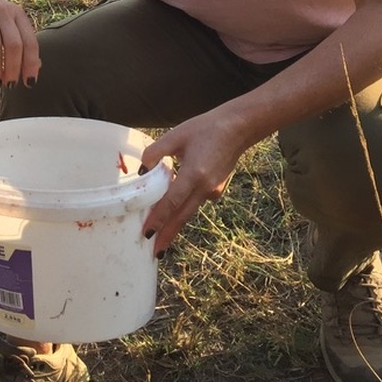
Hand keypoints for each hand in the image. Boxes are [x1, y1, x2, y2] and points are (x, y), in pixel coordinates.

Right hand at [0, 0, 40, 85]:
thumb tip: (35, 68)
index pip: (30, 41)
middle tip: (10, 85)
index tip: (29, 82)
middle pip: (14, 44)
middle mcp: (3, 11)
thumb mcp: (6, 21)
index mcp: (17, 13)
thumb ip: (20, 40)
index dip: (31, 64)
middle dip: (13, 68)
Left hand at [138, 110, 249, 253]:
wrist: (238, 128)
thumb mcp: (175, 135)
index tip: (147, 234)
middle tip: (154, 253)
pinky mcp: (216, 189)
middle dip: (167, 235)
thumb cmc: (205, 129)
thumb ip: (155, 153)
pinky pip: (195, 202)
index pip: (171, 202)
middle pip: (181, 216)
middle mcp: (205, 188)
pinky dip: (183, 209)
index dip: (158, 219)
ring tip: (160, 238)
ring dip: (174, 225)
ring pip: (189, 211)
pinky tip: (172, 212)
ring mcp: (213, 191)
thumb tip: (142, 171)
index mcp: (194, 174)